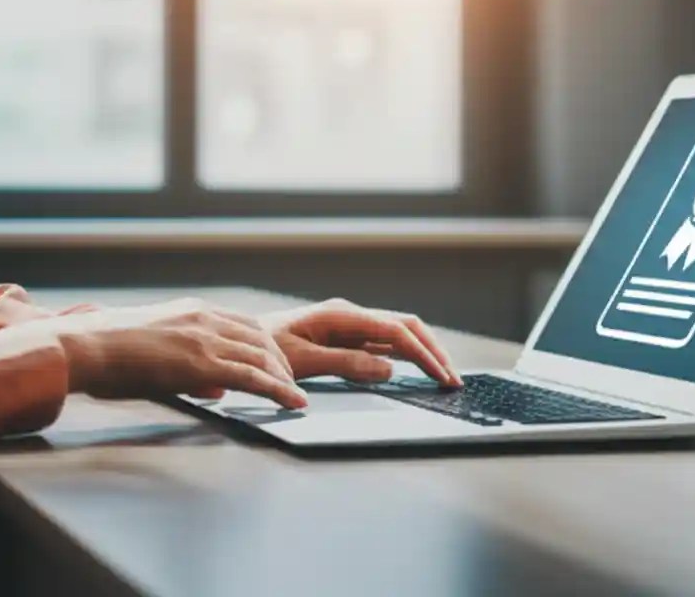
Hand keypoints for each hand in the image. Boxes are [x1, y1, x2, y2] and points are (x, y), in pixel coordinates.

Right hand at [56, 299, 307, 408]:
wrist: (84, 345)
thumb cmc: (107, 353)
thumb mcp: (156, 354)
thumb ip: (191, 370)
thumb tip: (218, 391)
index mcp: (194, 311)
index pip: (246, 325)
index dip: (267, 346)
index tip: (278, 363)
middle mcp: (206, 319)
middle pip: (261, 338)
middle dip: (282, 363)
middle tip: (291, 384)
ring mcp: (205, 338)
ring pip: (262, 357)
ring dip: (285, 378)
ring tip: (296, 398)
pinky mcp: (201, 363)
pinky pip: (252, 377)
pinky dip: (279, 390)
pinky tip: (293, 402)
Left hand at [260, 298, 461, 386]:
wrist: (242, 345)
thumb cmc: (266, 351)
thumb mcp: (303, 361)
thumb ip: (346, 364)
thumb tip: (389, 369)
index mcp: (342, 315)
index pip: (396, 332)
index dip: (424, 355)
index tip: (442, 377)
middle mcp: (350, 316)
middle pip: (406, 327)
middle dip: (433, 351)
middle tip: (453, 379)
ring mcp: (350, 326)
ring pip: (399, 334)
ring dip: (423, 353)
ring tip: (443, 376)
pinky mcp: (347, 338)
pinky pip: (384, 344)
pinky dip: (406, 357)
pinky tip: (417, 371)